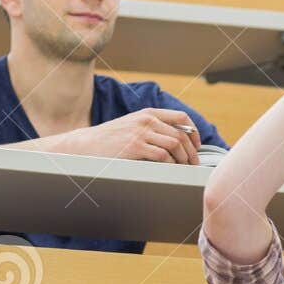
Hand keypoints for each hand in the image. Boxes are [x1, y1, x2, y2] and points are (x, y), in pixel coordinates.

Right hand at [59, 109, 199, 164]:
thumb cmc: (111, 139)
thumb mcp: (133, 126)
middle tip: (194, 164)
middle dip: (192, 152)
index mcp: (148, 113)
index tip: (196, 146)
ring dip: (184, 160)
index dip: (194, 133)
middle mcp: (146, 120)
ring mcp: (141, 133)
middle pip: (181, 135)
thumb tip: (177, 141)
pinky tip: (171, 170)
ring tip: (184, 169)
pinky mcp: (135, 147)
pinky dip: (171, 165)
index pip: (181, 118)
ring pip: (175, 145)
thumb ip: (153, 129)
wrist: (87, 145)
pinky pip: (163, 156)